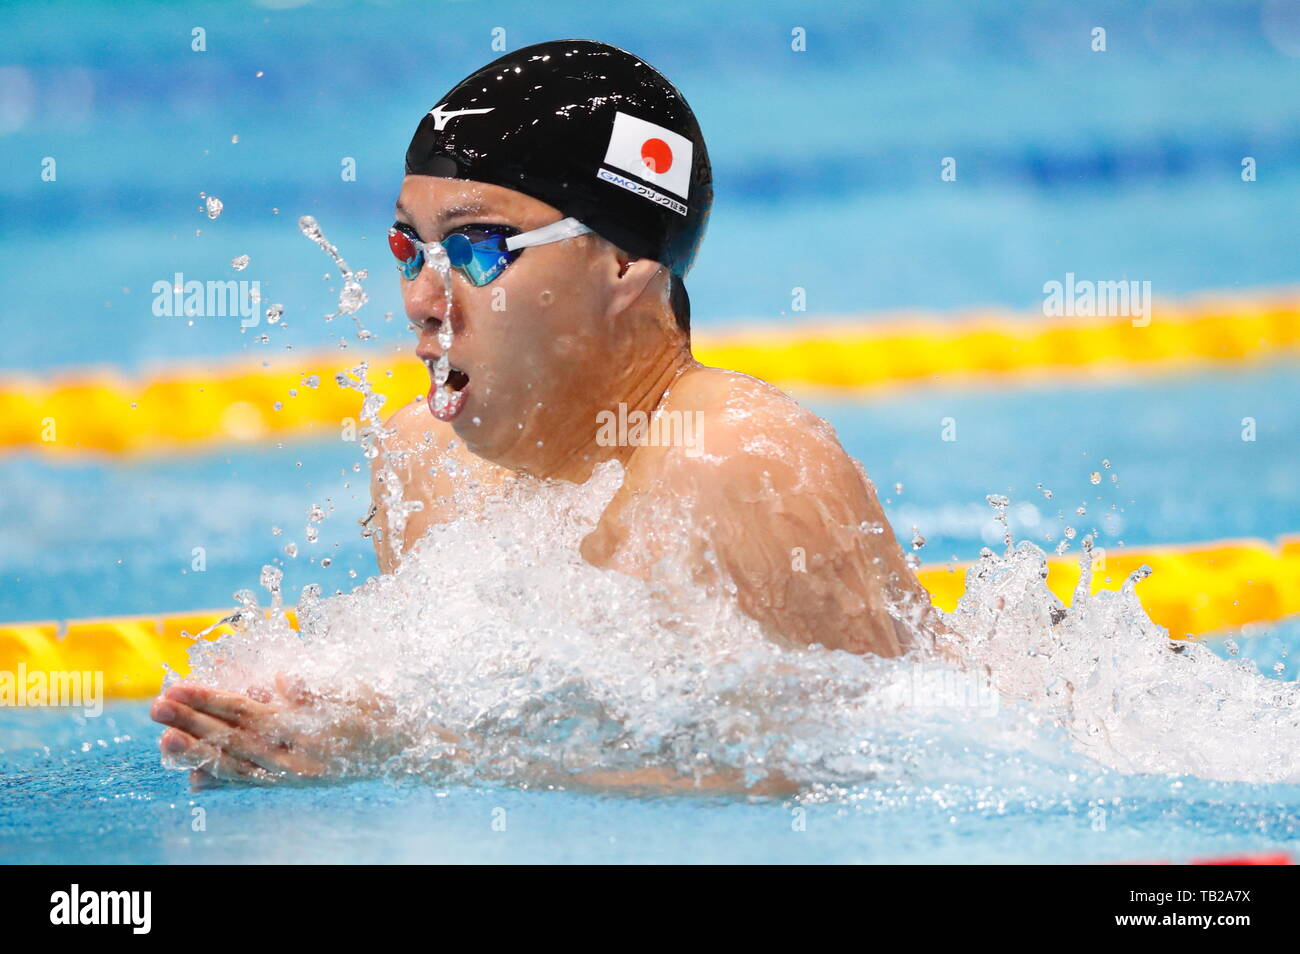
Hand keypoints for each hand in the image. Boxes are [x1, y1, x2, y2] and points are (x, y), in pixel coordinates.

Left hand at [150, 675, 392, 787]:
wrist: (403, 750)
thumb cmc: (380, 712)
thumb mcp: (355, 692)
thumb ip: (317, 689)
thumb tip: (285, 681)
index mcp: (305, 727)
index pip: (245, 710)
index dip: (208, 700)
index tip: (177, 688)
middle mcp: (294, 756)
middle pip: (232, 737)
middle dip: (191, 722)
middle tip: (155, 707)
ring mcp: (291, 774)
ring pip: (235, 765)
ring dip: (196, 753)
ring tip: (163, 742)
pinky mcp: (292, 784)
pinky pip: (250, 784)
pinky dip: (221, 781)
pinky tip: (193, 778)